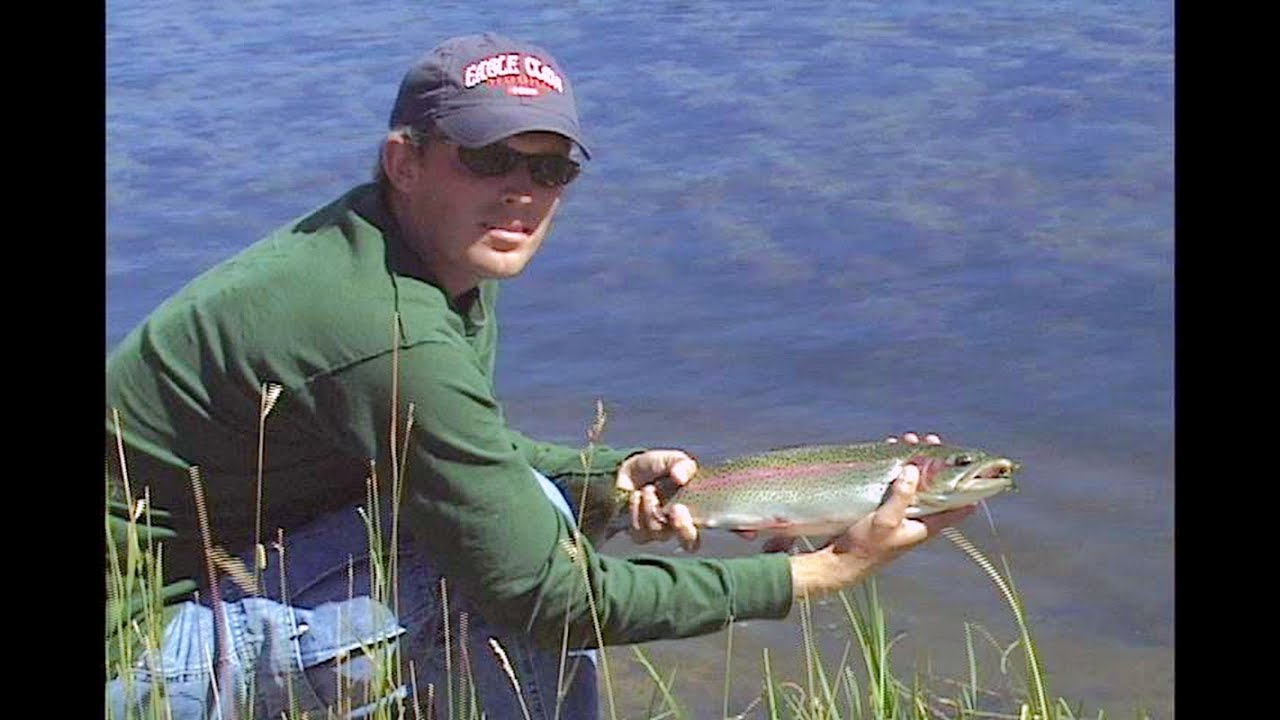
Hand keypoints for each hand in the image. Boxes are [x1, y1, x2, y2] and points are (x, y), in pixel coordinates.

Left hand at [616, 449, 699, 550]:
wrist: (629, 470)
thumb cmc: (656, 468)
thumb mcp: (672, 459)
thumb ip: (681, 465)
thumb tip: (680, 477)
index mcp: (690, 513)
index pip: (698, 536)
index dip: (691, 530)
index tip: (681, 509)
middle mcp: (675, 527)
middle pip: (686, 543)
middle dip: (681, 526)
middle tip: (675, 508)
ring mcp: (655, 532)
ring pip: (657, 531)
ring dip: (651, 507)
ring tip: (649, 489)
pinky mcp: (636, 531)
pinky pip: (636, 528)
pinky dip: (635, 509)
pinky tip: (635, 495)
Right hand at [788, 431, 972, 596]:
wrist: (842, 562)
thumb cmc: (867, 547)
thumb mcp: (885, 521)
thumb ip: (901, 497)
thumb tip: (914, 470)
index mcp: (928, 525)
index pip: (961, 506)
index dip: (967, 484)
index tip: (964, 461)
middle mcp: (921, 517)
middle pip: (938, 485)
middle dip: (935, 462)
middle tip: (928, 441)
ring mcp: (904, 513)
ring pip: (918, 482)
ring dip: (915, 461)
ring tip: (907, 441)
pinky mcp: (888, 509)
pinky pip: (899, 484)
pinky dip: (898, 469)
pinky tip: (891, 454)